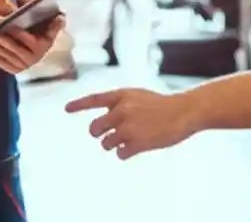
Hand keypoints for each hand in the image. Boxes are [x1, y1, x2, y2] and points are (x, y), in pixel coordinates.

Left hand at [0, 15, 65, 74]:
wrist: (38, 53)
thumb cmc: (42, 37)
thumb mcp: (50, 32)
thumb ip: (55, 25)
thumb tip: (62, 18)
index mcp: (40, 48)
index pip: (24, 37)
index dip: (11, 28)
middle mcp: (31, 59)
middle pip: (11, 47)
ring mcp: (21, 66)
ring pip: (3, 54)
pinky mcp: (12, 71)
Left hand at [64, 88, 198, 159]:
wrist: (184, 112)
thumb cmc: (163, 105)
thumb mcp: (138, 96)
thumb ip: (121, 104)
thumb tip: (104, 121)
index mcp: (121, 95)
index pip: (94, 99)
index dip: (79, 105)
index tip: (66, 109)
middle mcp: (121, 110)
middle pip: (94, 128)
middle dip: (100, 134)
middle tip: (110, 135)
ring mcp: (128, 127)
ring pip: (106, 143)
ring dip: (115, 144)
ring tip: (129, 140)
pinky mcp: (137, 142)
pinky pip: (120, 154)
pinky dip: (125, 153)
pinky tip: (136, 147)